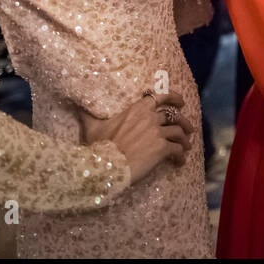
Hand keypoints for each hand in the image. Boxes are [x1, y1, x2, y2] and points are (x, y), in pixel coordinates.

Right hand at [79, 89, 193, 185]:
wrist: (105, 166)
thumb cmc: (98, 146)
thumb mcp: (91, 127)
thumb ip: (87, 115)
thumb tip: (75, 105)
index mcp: (137, 109)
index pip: (161, 97)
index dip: (174, 97)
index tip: (181, 102)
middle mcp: (150, 118)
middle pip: (175, 116)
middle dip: (184, 122)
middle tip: (188, 129)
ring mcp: (158, 133)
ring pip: (179, 133)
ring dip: (185, 140)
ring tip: (186, 146)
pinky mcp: (162, 149)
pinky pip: (178, 150)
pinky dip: (181, 156)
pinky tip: (180, 162)